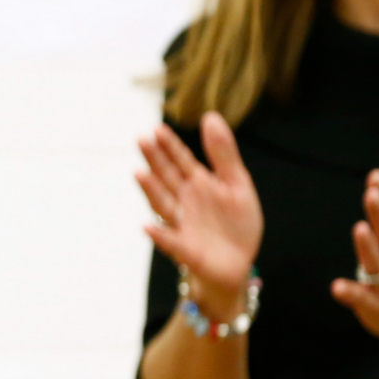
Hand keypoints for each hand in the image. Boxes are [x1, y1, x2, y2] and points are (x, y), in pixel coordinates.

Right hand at [137, 113, 263, 316]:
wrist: (238, 263)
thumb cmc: (236, 224)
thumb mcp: (238, 184)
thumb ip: (224, 153)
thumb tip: (210, 116)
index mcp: (198, 184)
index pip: (180, 160)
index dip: (170, 146)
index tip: (157, 129)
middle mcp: (185, 201)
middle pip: (167, 177)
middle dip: (155, 160)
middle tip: (141, 140)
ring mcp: (182, 223)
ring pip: (162, 204)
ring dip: (151, 190)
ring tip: (140, 173)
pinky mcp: (185, 248)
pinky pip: (169, 241)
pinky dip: (159, 235)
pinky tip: (148, 226)